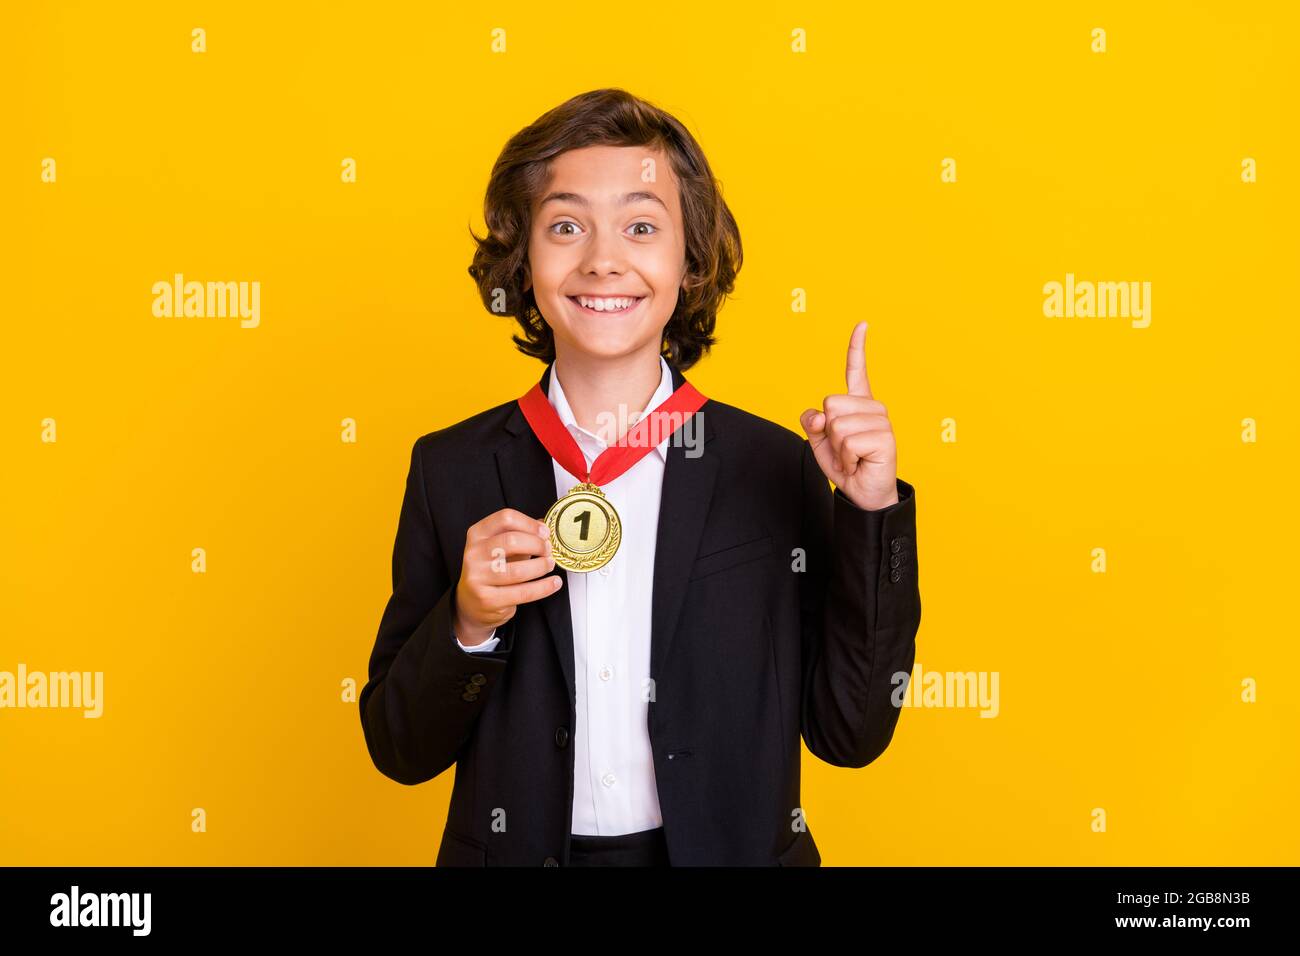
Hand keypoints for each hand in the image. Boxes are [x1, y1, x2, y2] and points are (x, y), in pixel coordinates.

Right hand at [454, 508, 562, 644]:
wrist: (471, 602)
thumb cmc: (491, 570)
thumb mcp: (501, 547)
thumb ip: (521, 534)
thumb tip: (544, 524)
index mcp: (477, 534)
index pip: (505, 519)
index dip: (530, 524)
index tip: (545, 532)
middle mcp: (474, 554)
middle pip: (511, 541)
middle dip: (537, 545)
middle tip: (548, 551)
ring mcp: (477, 577)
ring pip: (518, 570)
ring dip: (541, 566)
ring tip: (550, 565)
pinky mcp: (487, 599)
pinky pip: (522, 592)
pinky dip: (543, 587)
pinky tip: (554, 583)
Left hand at [799, 321, 899, 510]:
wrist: (864, 494)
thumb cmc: (847, 465)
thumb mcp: (821, 443)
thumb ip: (813, 424)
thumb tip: (818, 414)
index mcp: (858, 404)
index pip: (856, 371)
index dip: (857, 348)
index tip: (862, 324)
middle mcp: (873, 408)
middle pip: (830, 404)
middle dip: (828, 433)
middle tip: (844, 450)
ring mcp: (881, 421)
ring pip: (837, 425)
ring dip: (838, 450)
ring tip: (852, 458)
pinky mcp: (885, 438)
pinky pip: (848, 442)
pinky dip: (846, 458)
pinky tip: (859, 463)